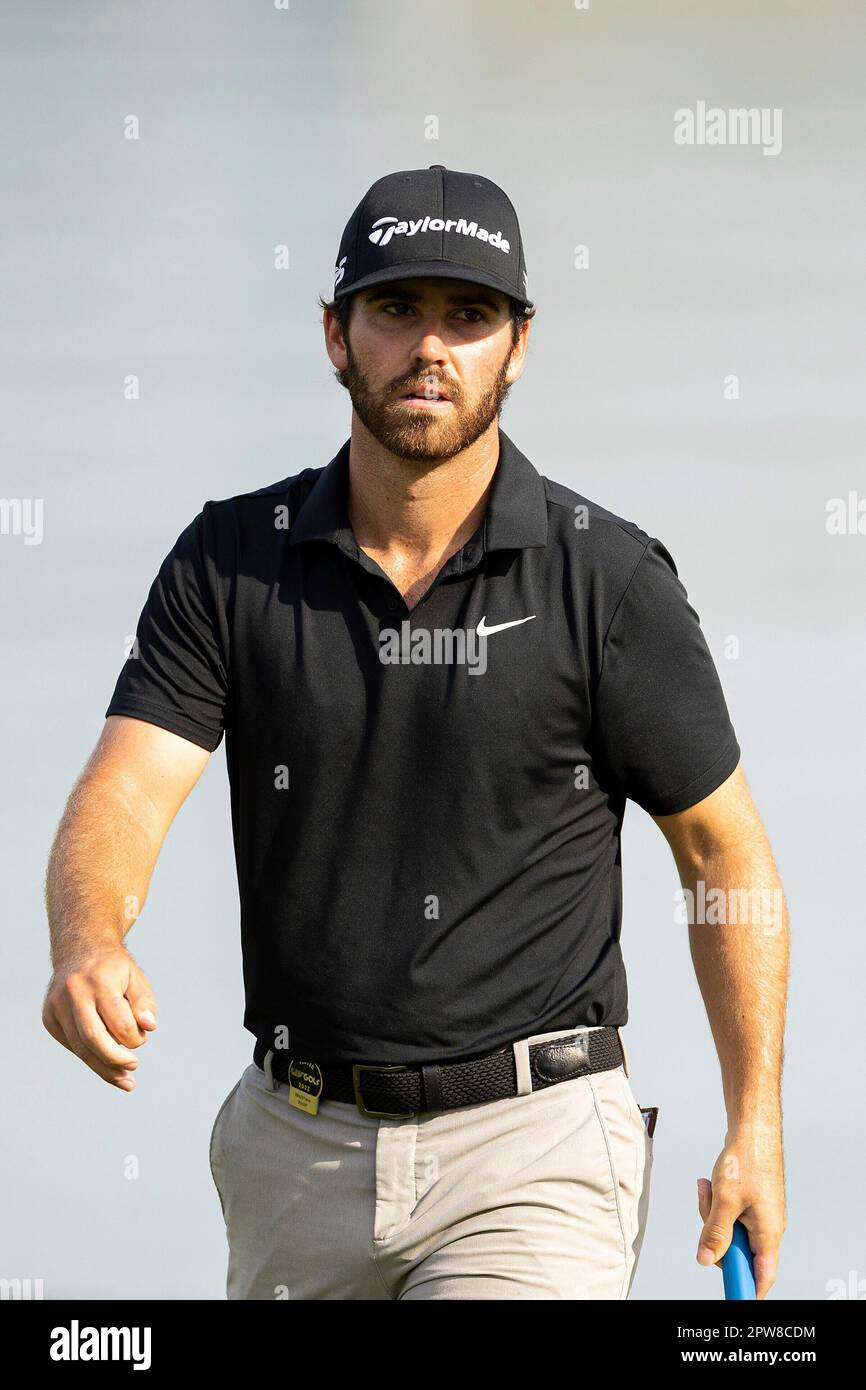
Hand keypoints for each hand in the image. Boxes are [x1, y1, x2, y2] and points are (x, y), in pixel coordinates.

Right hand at [42, 947, 157, 1090]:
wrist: (79, 949)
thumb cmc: (114, 968)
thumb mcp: (136, 977)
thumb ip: (145, 1002)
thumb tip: (148, 1027)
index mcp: (99, 979)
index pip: (118, 1022)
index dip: (134, 1039)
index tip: (142, 1038)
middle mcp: (74, 992)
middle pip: (93, 1039)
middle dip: (115, 1061)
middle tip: (132, 1072)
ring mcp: (56, 1005)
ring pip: (79, 1047)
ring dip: (103, 1068)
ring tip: (124, 1079)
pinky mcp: (48, 1017)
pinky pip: (71, 1045)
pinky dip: (89, 1056)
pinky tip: (104, 1062)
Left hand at [696, 1121, 785, 1299]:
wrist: (753, 1129)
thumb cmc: (746, 1160)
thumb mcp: (725, 1200)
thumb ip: (716, 1233)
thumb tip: (706, 1259)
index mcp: (768, 1233)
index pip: (762, 1275)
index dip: (746, 1287)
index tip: (731, 1293)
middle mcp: (767, 1228)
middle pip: (737, 1251)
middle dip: (715, 1233)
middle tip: (708, 1208)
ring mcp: (760, 1215)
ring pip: (729, 1229)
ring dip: (712, 1212)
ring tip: (708, 1187)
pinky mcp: (751, 1203)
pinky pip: (729, 1214)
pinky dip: (716, 1202)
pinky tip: (710, 1184)